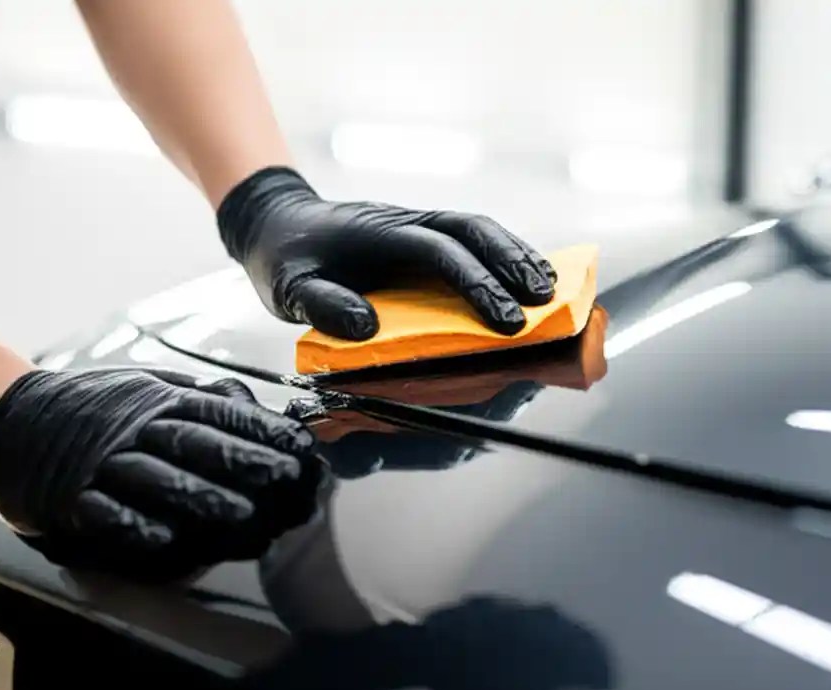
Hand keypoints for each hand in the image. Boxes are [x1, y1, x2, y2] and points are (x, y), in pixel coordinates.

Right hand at [0, 368, 325, 573]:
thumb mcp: (148, 389)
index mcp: (158, 403)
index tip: (299, 445)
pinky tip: (163, 537)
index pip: (218, 413)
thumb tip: (253, 406)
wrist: (9, 421)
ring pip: (156, 478)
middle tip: (286, 477)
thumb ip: (199, 399)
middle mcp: (134, 429)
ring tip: (243, 513)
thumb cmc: (92, 410)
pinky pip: (104, 511)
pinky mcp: (71, 496)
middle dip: (243, 460)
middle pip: (194, 443)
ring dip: (201, 496)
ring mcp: (102, 463)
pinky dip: (133, 524)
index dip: (261, 429)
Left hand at [216, 166, 556, 339]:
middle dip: (514, 264)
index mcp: (379, 235)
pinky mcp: (423, 236)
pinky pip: (471, 240)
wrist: (279, 223)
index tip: (505, 321)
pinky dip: (504, 255)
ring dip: (517, 256)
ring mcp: (418, 225)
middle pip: (473, 231)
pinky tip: (526, 277)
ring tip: (552, 289)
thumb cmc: (286, 260)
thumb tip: (366, 325)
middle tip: (547, 302)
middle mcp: (407, 223)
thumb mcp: (288, 289)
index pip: (440, 254)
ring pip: (479, 230)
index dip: (477, 285)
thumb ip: (323, 306)